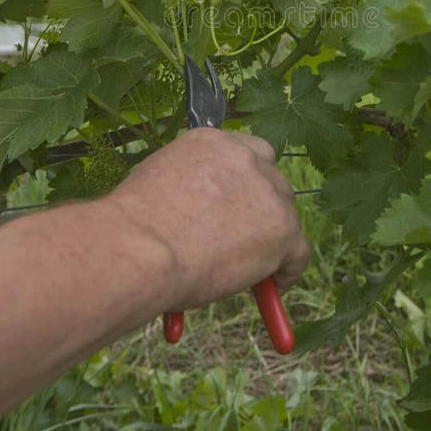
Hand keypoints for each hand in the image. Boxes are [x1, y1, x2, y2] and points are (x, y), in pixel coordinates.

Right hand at [107, 128, 309, 311]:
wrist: (140, 247)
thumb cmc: (132, 225)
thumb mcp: (157, 183)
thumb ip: (187, 188)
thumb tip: (197, 215)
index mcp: (213, 143)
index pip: (248, 153)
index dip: (247, 182)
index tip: (241, 206)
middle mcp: (245, 158)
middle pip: (272, 182)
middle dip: (263, 210)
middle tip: (247, 239)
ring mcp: (267, 192)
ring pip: (285, 216)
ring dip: (271, 240)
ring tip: (250, 270)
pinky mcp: (282, 228)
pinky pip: (298, 253)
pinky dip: (287, 272)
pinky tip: (273, 287)